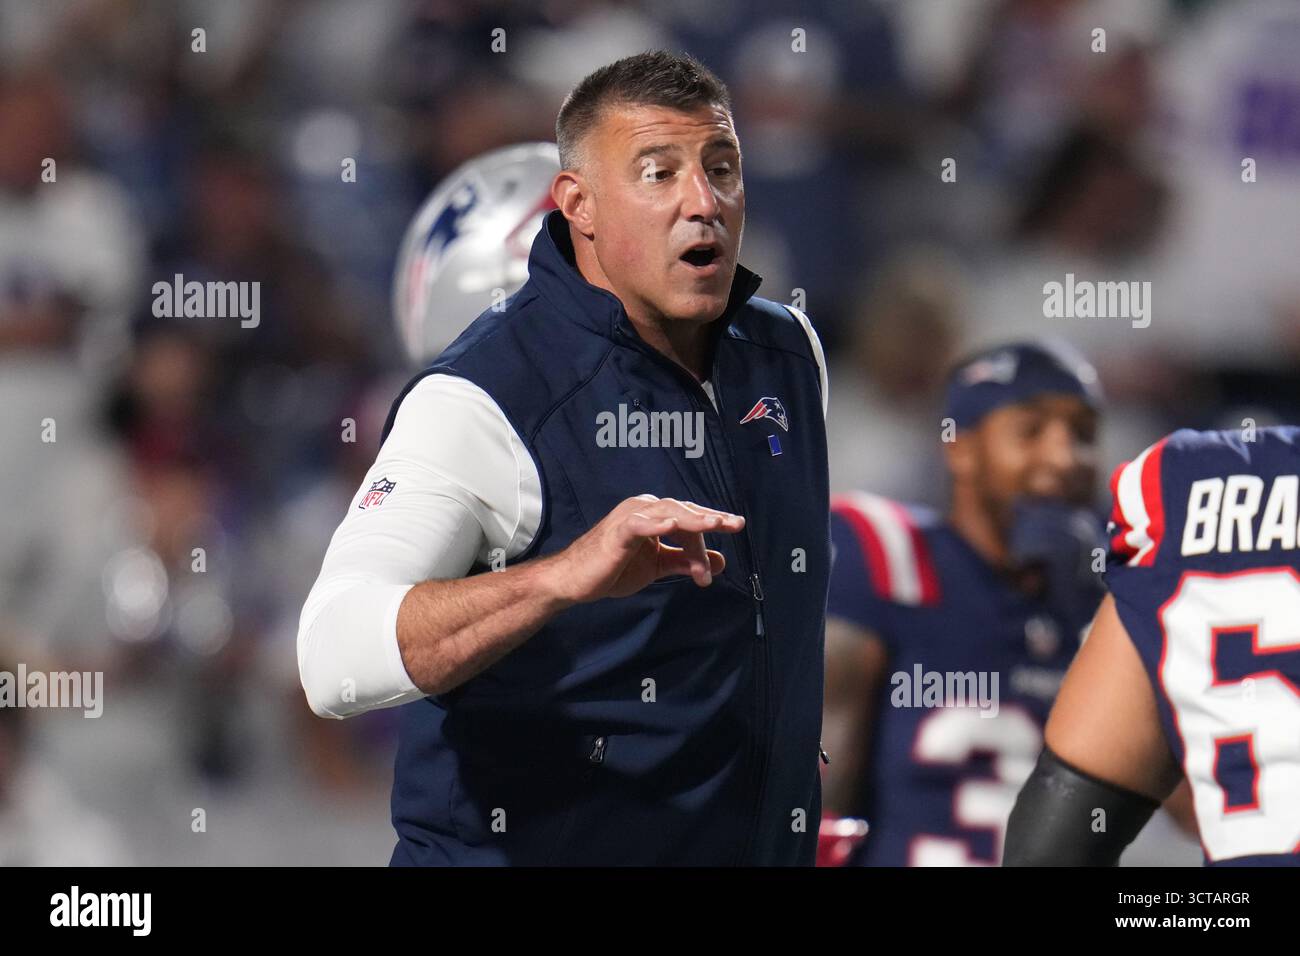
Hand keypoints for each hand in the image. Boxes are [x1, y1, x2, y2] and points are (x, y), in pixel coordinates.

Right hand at [547, 495, 744, 602]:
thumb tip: (720, 563)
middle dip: (710, 520)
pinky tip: (672, 526)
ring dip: (691, 520)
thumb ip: (685, 561)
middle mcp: (644, 509)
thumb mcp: (658, 565)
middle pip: (684, 513)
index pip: (690, 517)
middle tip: (734, 526)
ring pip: (667, 513)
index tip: (737, 526)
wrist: (577, 581)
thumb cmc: (614, 568)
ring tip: (714, 524)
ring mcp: (630, 518)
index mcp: (655, 515)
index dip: (713, 522)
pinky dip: (655, 524)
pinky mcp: (617, 532)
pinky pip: (639, 525)